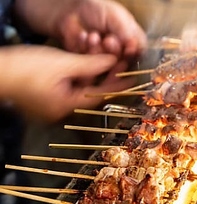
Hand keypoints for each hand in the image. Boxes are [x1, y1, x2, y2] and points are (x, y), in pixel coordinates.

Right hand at [0, 45, 134, 121]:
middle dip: (105, 77)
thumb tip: (110, 61)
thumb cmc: (24, 68)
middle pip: (91, 93)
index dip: (117, 86)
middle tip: (118, 62)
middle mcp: (63, 110)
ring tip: (105, 59)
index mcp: (67, 106)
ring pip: (81, 89)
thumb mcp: (62, 63)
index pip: (100, 96)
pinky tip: (87, 65)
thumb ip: (90, 64)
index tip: (131, 79)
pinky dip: (80, 77)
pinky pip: (71, 89)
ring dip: (93, 74)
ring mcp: (55, 105)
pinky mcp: (49, 99)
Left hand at [14, 0, 146, 57]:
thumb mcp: (115, 16)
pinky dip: (87, 50)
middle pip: (123, 62)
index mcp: (130, 41)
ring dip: (99, 50)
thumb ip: (126, 31)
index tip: (128, 48)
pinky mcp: (89, 65)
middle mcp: (119, 53)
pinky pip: (91, 64)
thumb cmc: (96, 10)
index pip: (138, 53)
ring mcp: (104, 60)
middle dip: (114, 51)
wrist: (71, 12)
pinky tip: (83, 36)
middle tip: (108, 40)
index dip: (133, 54)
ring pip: (106, 65)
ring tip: (93, 35)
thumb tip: (135, 46)